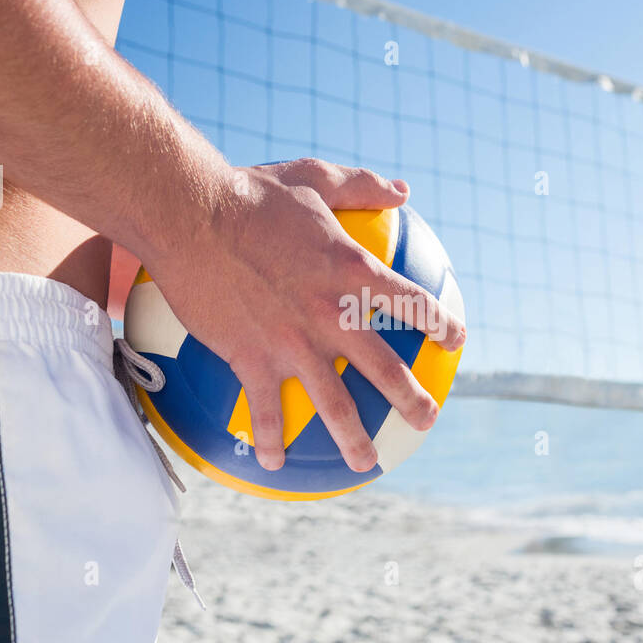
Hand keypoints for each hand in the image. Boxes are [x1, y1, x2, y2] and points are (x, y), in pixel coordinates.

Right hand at [140, 158, 466, 472]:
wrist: (188, 215)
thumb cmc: (250, 192)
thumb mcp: (313, 177)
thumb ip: (361, 185)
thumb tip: (402, 190)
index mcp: (352, 270)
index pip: (410, 304)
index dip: (438, 323)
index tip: (454, 340)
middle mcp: (330, 314)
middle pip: (384, 368)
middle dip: (411, 399)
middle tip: (428, 420)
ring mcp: (292, 343)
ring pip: (333, 405)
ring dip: (354, 439)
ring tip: (367, 463)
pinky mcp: (251, 359)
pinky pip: (266, 411)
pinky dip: (271, 441)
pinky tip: (273, 464)